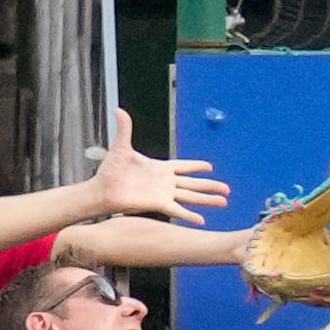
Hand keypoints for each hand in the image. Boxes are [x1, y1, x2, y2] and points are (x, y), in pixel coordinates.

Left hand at [88, 106, 228, 222]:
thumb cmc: (110, 171)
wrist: (103, 189)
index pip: (183, 166)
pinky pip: (177, 209)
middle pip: (193, 183)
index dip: (196, 166)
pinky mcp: (158, 204)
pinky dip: (189, 215)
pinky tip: (202, 220)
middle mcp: (165, 182)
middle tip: (227, 190)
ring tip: (223, 202)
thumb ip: (125, 129)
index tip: (210, 167)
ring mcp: (163, 194)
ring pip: (191, 196)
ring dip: (207, 199)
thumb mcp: (121, 147)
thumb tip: (119, 109)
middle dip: (210, 186)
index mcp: (160, 168)